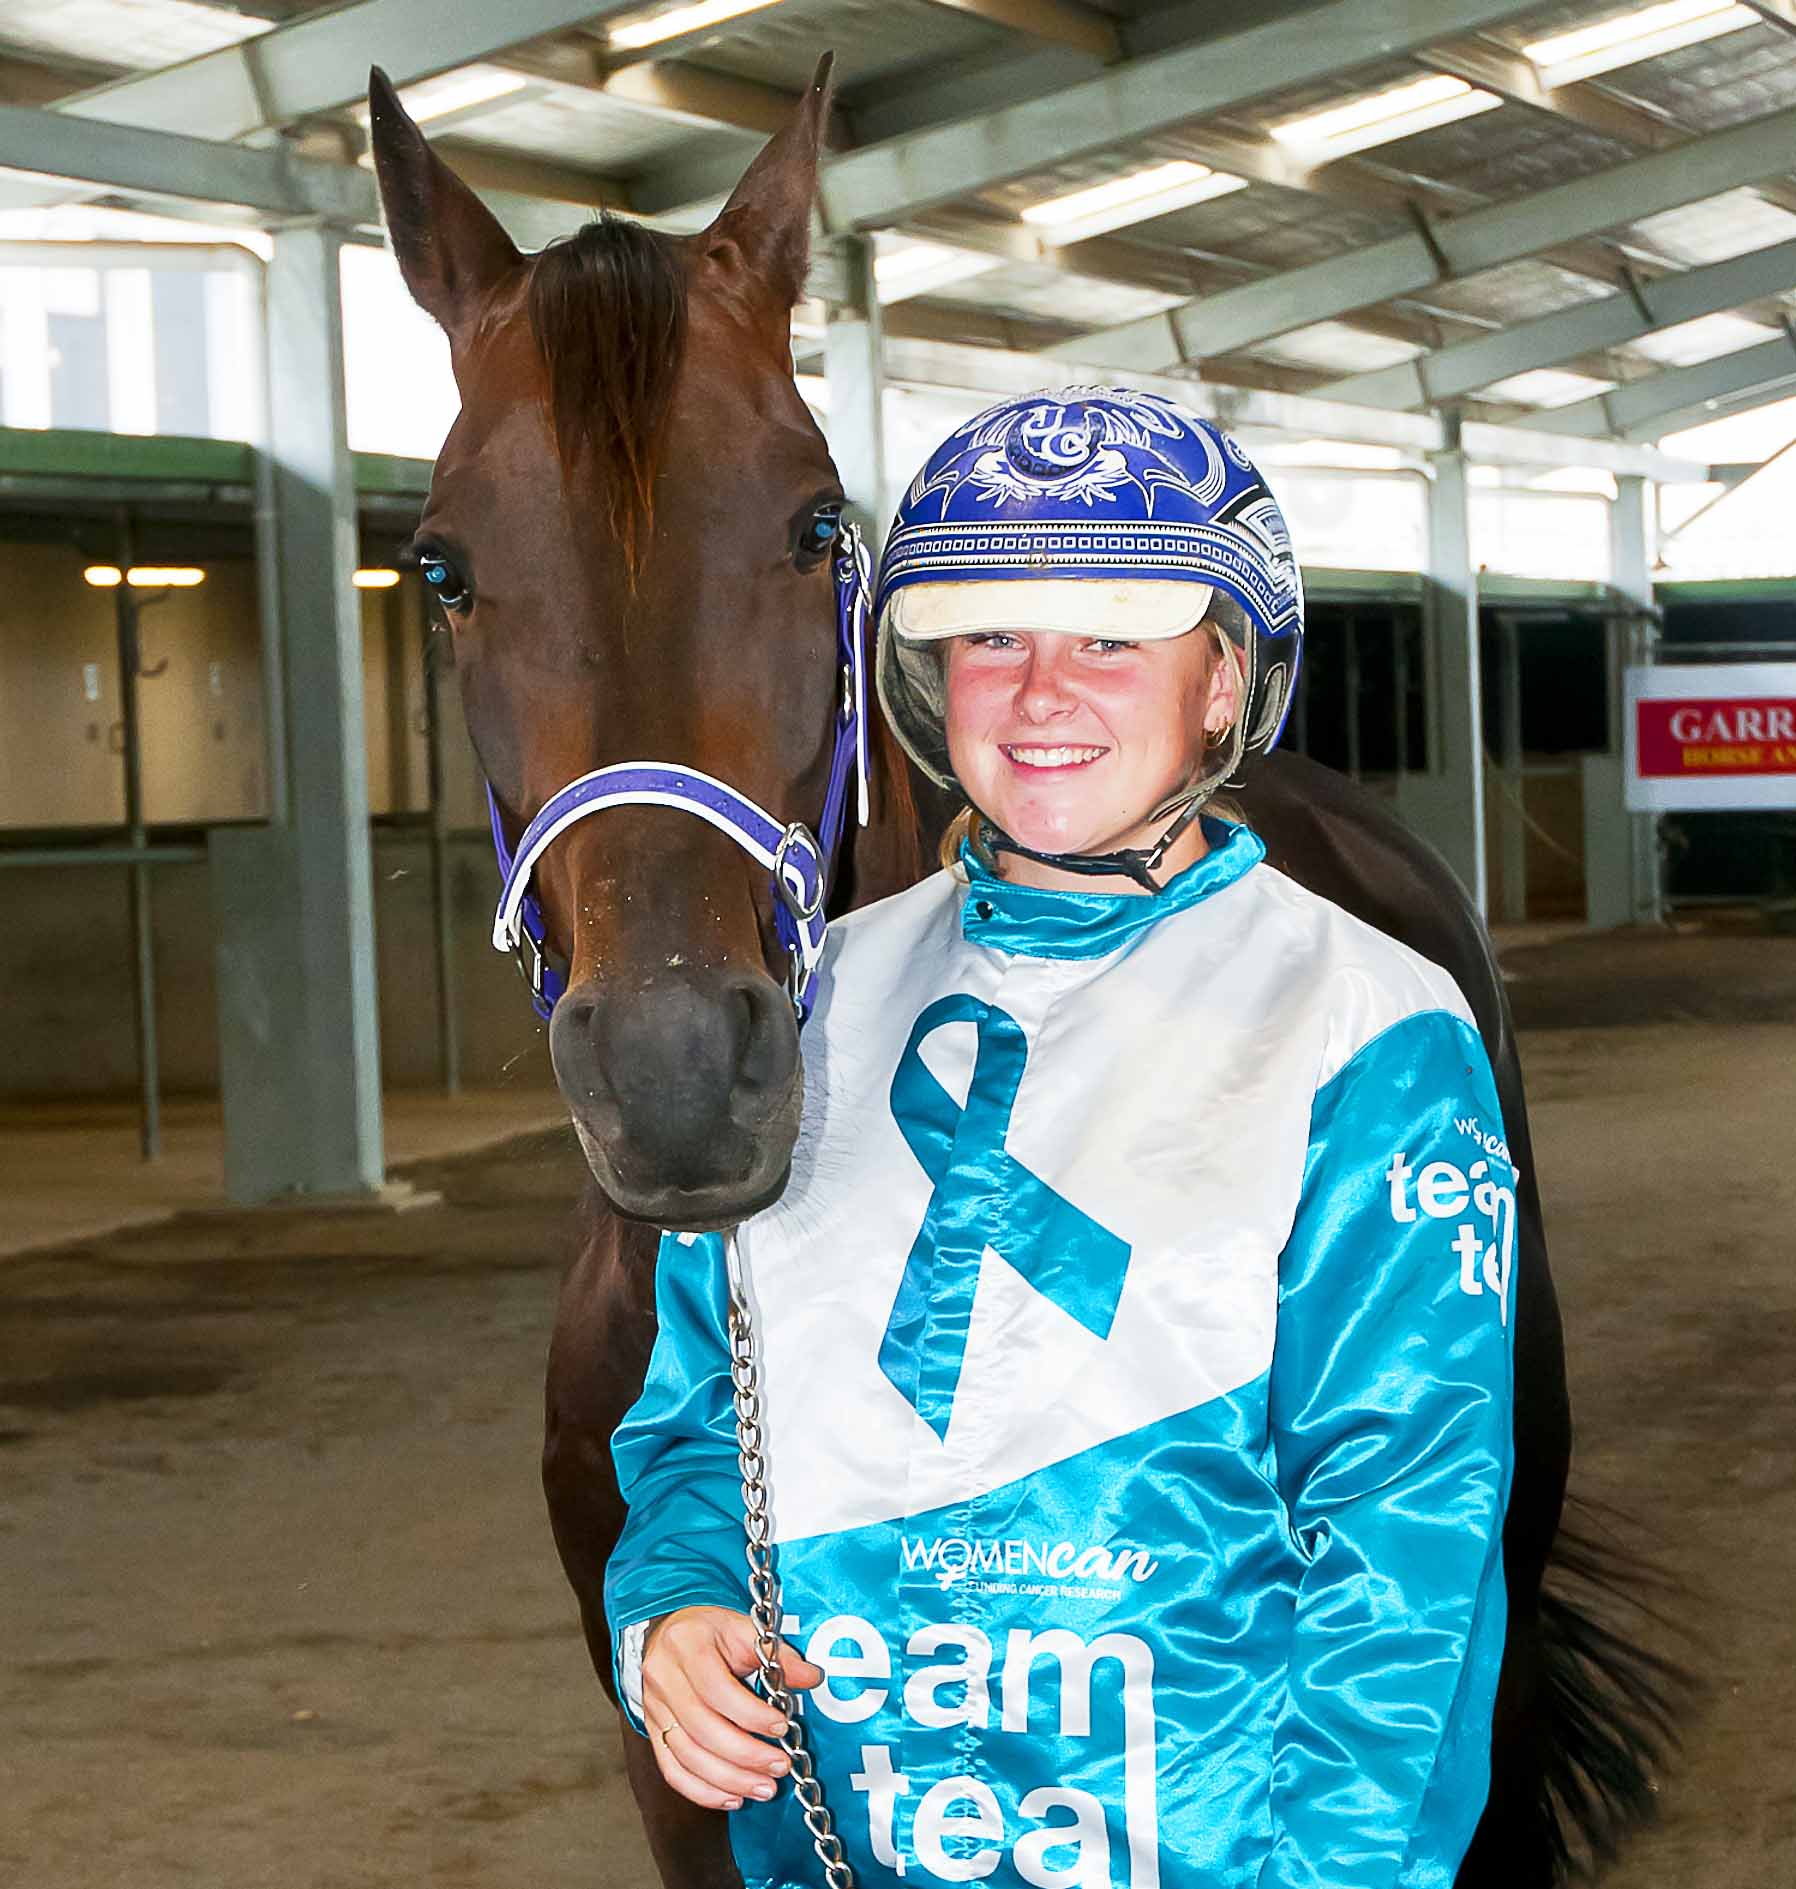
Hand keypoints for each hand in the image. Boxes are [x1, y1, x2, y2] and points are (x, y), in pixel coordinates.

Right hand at [641, 1605, 822, 1809]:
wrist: (668, 1631)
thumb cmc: (710, 1631)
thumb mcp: (743, 1628)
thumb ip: (777, 1653)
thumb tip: (812, 1677)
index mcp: (687, 1645)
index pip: (717, 1690)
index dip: (751, 1715)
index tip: (782, 1727)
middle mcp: (663, 1678)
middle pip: (702, 1729)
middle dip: (746, 1755)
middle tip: (780, 1766)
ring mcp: (654, 1708)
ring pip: (687, 1756)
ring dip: (729, 1780)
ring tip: (764, 1788)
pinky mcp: (654, 1732)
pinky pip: (673, 1771)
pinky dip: (703, 1791)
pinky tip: (732, 1797)